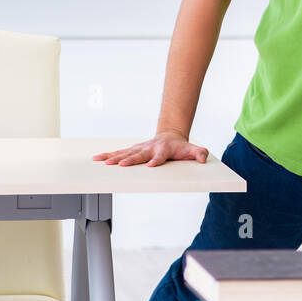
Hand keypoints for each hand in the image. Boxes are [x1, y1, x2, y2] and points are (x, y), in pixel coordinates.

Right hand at [90, 129, 208, 166]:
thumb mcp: (192, 150)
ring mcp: (140, 149)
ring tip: (103, 162)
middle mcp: (149, 148)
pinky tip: (98, 158)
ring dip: (114, 158)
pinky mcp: (133, 150)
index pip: (159, 157)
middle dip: (130, 160)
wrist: (171, 135)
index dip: (156, 160)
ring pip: (125, 153)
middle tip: (121, 165)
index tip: (150, 165)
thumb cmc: (180, 146)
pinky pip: (119, 153)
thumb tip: (203, 158)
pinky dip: (108, 155)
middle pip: (139, 155)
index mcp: (163, 150)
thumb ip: (199, 154)